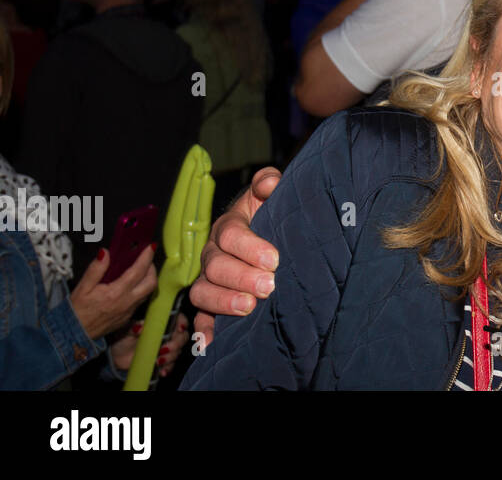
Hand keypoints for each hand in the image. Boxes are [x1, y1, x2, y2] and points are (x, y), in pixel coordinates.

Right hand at [68, 244, 157, 340]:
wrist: (74, 334)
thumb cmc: (76, 311)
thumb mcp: (82, 288)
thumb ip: (95, 270)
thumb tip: (105, 253)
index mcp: (115, 293)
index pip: (137, 272)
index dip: (146, 258)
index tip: (150, 247)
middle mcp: (126, 302)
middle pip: (151, 283)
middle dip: (152, 268)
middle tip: (146, 259)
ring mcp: (129, 311)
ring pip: (148, 293)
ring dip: (148, 279)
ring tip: (141, 270)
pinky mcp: (128, 317)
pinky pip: (141, 301)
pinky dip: (142, 290)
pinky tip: (133, 285)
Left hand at [108, 314, 189, 375]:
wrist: (118, 354)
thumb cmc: (124, 337)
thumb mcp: (127, 330)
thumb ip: (135, 327)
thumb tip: (140, 327)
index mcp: (162, 322)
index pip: (179, 319)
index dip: (182, 323)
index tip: (179, 329)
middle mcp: (168, 334)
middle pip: (182, 337)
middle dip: (176, 344)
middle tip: (163, 349)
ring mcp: (167, 348)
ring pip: (177, 352)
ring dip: (170, 357)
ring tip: (158, 361)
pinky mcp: (163, 361)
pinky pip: (171, 365)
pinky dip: (167, 368)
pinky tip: (161, 371)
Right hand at [191, 167, 282, 343]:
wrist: (270, 238)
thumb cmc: (271, 216)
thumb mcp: (271, 197)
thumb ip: (269, 184)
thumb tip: (270, 183)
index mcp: (228, 227)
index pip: (231, 235)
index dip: (250, 247)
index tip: (273, 259)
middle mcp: (213, 254)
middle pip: (215, 266)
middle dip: (241, 277)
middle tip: (268, 286)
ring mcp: (209, 280)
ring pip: (203, 292)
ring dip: (223, 301)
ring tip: (249, 307)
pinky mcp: (211, 304)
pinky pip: (201, 318)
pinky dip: (205, 331)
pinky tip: (212, 343)